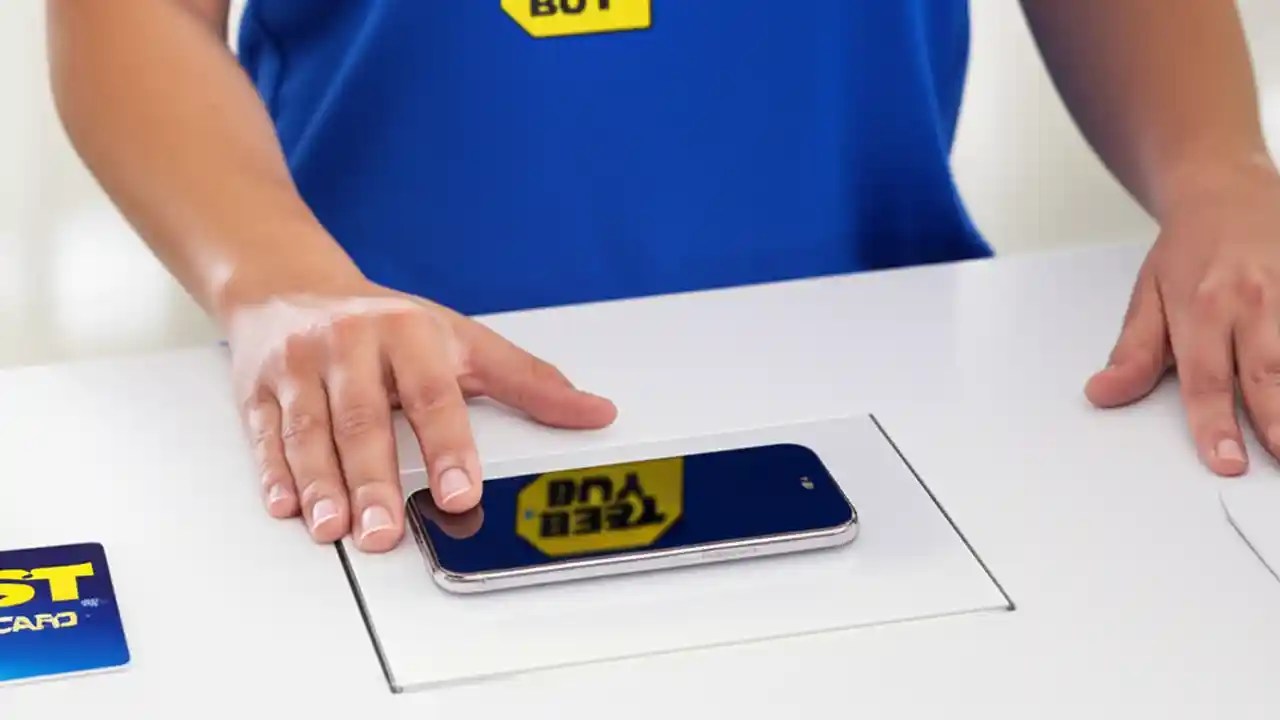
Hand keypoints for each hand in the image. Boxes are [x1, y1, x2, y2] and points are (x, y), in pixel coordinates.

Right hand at [223, 278, 617, 551]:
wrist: (289, 283)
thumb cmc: (386, 322)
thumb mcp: (462, 341)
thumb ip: (528, 382)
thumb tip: (595, 412)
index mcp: (408, 333)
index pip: (433, 396)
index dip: (448, 446)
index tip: (460, 492)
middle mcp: (351, 345)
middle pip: (364, 421)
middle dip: (375, 481)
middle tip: (386, 532)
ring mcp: (299, 366)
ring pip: (310, 431)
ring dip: (322, 485)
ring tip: (334, 529)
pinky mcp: (256, 387)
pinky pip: (265, 433)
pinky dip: (274, 472)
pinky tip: (287, 505)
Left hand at [1086, 156, 1279, 475]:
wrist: (1226, 190)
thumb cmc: (1188, 252)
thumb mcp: (1148, 297)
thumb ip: (1134, 353)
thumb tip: (1102, 394)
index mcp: (1202, 308)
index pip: (1206, 379)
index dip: (1215, 425)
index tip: (1224, 463)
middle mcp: (1253, 300)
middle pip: (1268, 372)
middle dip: (1278, 420)